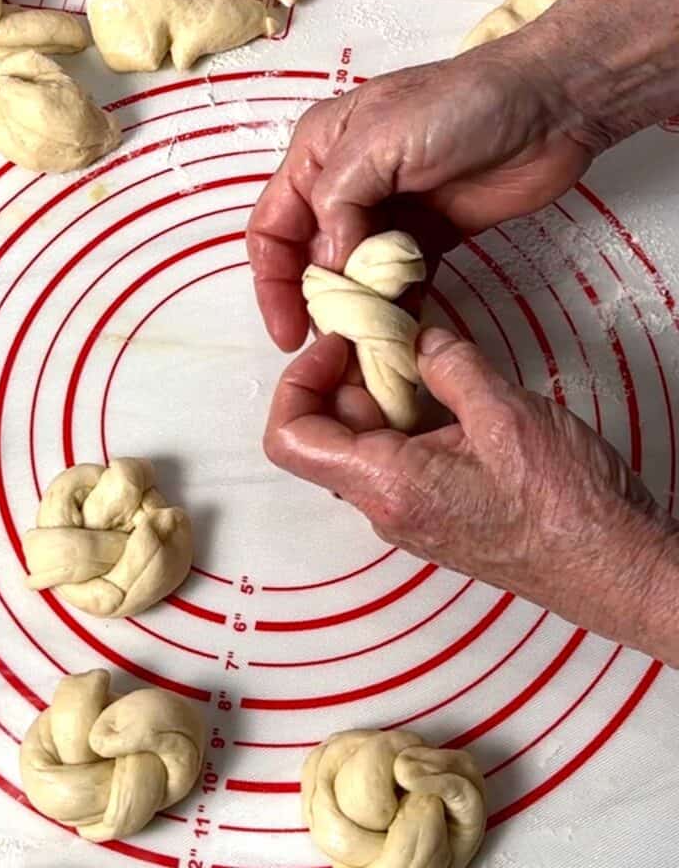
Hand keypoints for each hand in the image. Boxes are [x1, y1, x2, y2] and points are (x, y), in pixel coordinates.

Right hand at [247, 40, 594, 350]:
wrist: (550, 108)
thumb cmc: (461, 104)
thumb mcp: (380, 139)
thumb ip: (340, 201)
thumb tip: (329, 267)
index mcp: (318, 153)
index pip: (272, 226)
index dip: (271, 282)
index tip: (288, 330)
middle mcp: (345, 187)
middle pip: (309, 260)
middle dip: (317, 304)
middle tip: (335, 345)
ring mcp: (388, 215)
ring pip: (353, 278)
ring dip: (357, 313)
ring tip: (368, 349)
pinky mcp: (428, 238)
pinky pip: (398, 284)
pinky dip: (396, 310)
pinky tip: (401, 335)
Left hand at [264, 327, 678, 665]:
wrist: (613, 568)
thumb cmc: (565, 505)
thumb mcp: (504, 412)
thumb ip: (449, 366)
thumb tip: (419, 343)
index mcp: (387, 485)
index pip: (290, 439)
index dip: (298, 382)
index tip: (338, 344)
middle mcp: (385, 508)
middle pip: (329, 432)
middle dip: (351, 375)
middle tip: (392, 335)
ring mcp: (409, 514)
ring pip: (366, 443)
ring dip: (385, 394)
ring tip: (428, 358)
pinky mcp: (435, 513)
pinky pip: (399, 459)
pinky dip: (409, 418)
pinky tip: (449, 393)